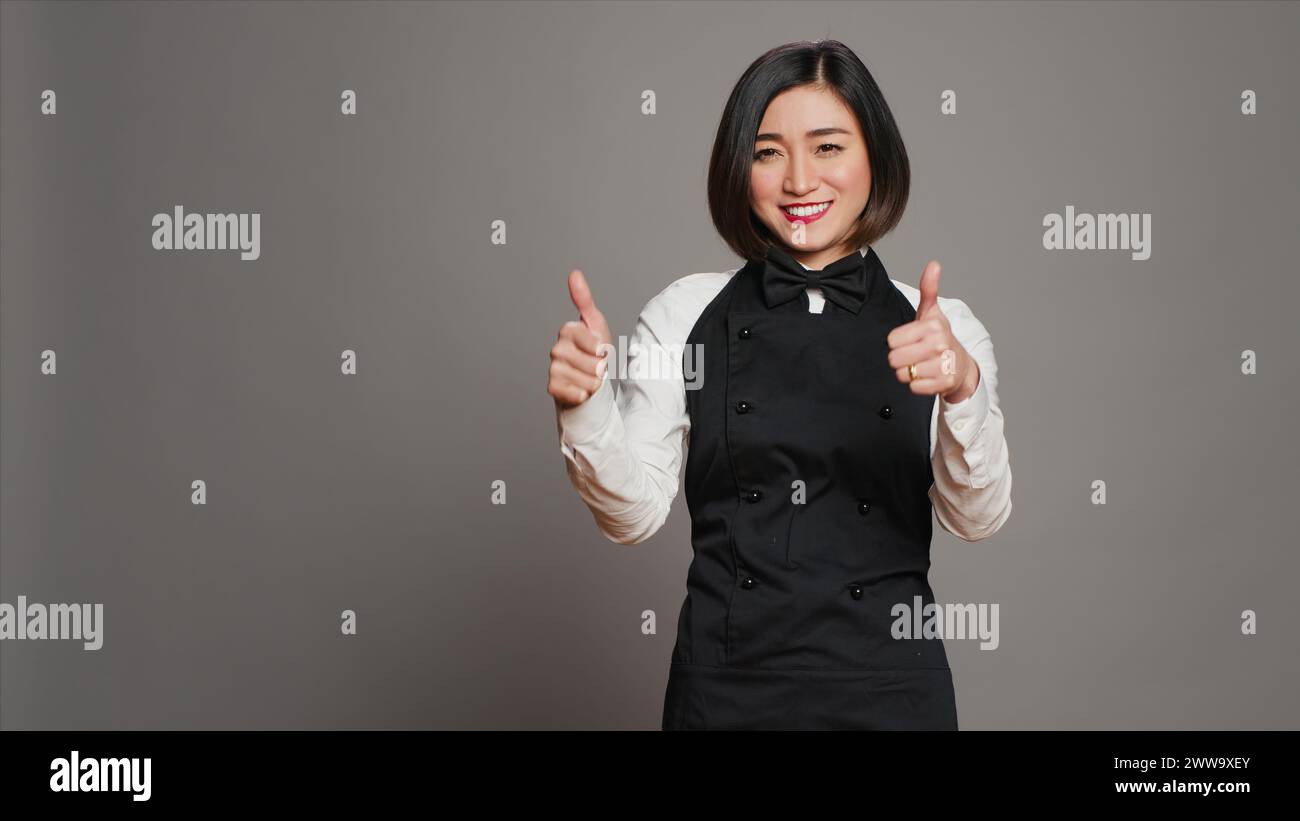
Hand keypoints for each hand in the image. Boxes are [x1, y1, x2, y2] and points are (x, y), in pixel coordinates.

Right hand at [549, 269, 613, 408]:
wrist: (586, 381)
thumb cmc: (593, 352)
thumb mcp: (595, 324)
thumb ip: (584, 299)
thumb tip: (573, 273)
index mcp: (567, 331)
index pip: (593, 342)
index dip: (602, 349)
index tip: (599, 349)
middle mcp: (556, 349)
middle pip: (592, 362)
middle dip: (600, 367)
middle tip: (595, 366)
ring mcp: (553, 368)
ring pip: (586, 379)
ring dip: (594, 381)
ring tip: (589, 377)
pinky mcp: (552, 387)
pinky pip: (576, 392)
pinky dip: (584, 393)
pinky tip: (581, 390)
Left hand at [886, 260, 979, 402]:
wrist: (961, 366)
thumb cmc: (941, 337)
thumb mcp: (932, 313)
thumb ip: (928, 290)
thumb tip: (934, 265)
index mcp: (932, 326)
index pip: (892, 340)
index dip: (898, 342)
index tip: (911, 341)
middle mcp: (939, 344)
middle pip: (894, 359)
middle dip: (901, 359)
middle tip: (914, 355)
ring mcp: (943, 364)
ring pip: (903, 374)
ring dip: (908, 372)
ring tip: (921, 365)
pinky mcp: (944, 383)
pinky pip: (914, 387)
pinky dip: (918, 385)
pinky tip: (928, 376)